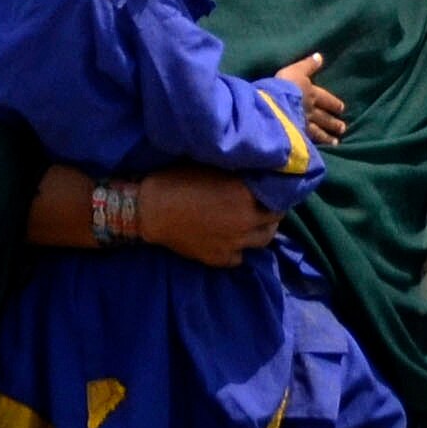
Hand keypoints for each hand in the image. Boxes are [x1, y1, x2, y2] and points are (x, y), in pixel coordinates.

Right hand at [134, 166, 281, 266]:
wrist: (149, 210)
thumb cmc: (177, 180)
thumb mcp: (212, 168)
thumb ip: (238, 174)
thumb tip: (257, 173)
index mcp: (245, 194)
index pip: (277, 194)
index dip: (276, 191)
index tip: (273, 187)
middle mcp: (246, 220)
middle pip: (274, 219)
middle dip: (272, 211)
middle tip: (265, 204)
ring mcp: (235, 243)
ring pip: (263, 239)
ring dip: (262, 230)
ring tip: (254, 222)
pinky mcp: (220, 259)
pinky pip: (241, 256)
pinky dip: (240, 248)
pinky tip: (232, 239)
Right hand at [276, 50, 347, 142]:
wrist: (275, 106)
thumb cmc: (284, 86)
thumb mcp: (295, 70)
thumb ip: (307, 65)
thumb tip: (320, 56)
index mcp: (311, 94)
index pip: (325, 99)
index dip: (333, 103)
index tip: (342, 108)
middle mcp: (310, 111)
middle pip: (324, 117)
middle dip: (333, 122)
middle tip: (343, 128)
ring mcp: (304, 125)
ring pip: (318, 132)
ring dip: (327, 136)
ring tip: (335, 142)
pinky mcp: (297, 137)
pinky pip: (308, 142)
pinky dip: (315, 146)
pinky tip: (318, 150)